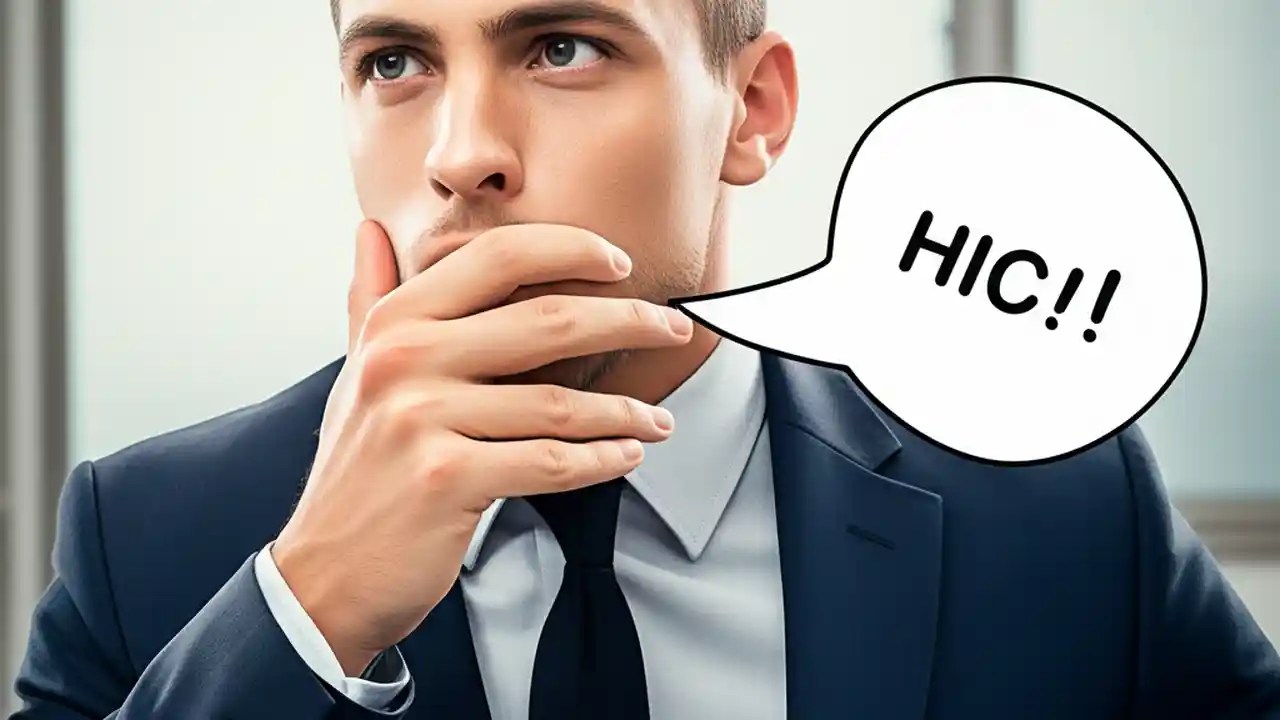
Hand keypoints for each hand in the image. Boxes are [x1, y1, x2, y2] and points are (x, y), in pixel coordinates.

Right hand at [271, 220, 692, 674]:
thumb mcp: (354, 371)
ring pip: (560, 403)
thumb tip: (371, 229)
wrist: (323, 572)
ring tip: (659, 419)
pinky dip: (601, 461)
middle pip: (547, 320)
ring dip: (627, 411)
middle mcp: (405, 360)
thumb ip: (369, 297)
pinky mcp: (448, 480)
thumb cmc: (357, 468)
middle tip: (673, 328)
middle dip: (628, 321)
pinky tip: (627, 457)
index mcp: (394, 322)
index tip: (621, 263)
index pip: (499, 257)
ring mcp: (423, 420)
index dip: (572, 248)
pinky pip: (551, 463)